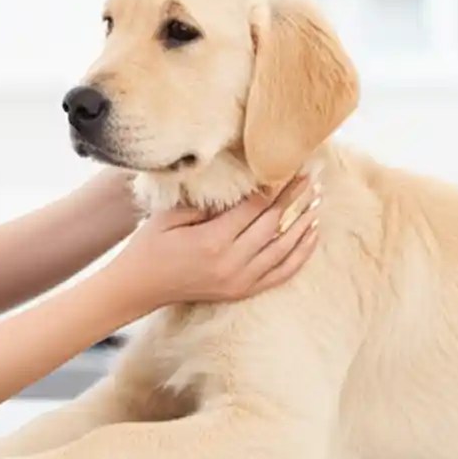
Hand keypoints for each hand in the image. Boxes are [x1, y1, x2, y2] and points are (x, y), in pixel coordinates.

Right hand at [107, 174, 320, 310]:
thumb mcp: (169, 216)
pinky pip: (281, 273)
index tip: (289, 166)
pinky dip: (300, 254)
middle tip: (311, 176)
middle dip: (294, 198)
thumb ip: (203, 202)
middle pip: (274, 224)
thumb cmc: (149, 246)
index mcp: (212, 241)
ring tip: (318, 200)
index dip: (274, 185)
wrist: (139, 287)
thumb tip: (237, 185)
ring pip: (284, 249)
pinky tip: (311, 236)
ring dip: (304, 223)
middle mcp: (231, 263)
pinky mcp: (241, 292)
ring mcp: (239, 280)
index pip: (255, 207)